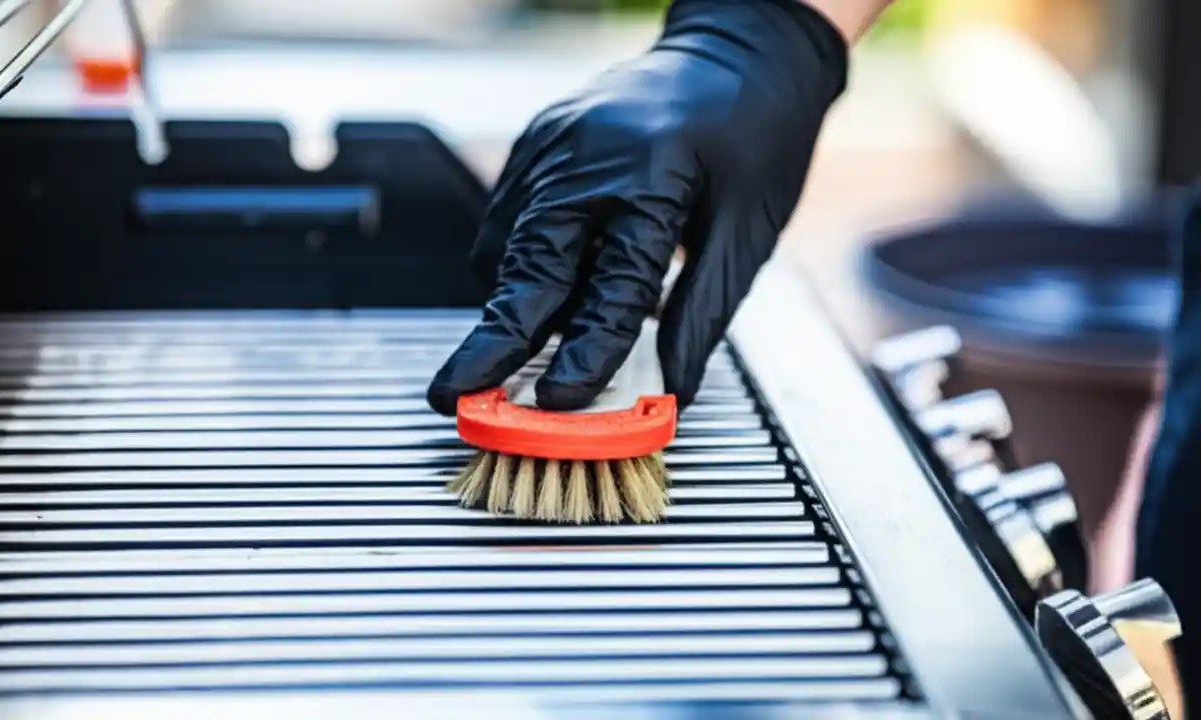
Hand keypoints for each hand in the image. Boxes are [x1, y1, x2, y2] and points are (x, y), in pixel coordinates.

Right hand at [428, 0, 847, 415]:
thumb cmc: (756, 133)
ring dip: (511, 306)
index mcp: (653, 176)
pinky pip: (507, 222)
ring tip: (521, 353)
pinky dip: (517, 268)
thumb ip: (701, 314)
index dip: (584, 353)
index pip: (611, 287)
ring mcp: (551, 146)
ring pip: (507, 249)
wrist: (737, 49)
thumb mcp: (750, 230)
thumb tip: (672, 389)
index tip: (556, 404)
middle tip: (452, 393)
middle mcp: (587, 157)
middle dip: (490, 340)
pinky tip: (547, 289)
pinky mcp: (534, 144)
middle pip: (527, 267)